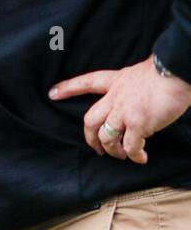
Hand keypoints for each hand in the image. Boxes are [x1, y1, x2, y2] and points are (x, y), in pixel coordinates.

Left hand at [48, 54, 190, 162]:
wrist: (176, 70)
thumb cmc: (166, 71)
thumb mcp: (140, 74)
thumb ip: (132, 88)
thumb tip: (137, 104)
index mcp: (116, 82)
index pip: (87, 83)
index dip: (69, 88)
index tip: (52, 93)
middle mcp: (115, 97)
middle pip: (91, 120)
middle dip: (90, 137)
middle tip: (96, 149)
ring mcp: (124, 112)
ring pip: (107, 137)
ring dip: (113, 150)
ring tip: (122, 156)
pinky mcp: (138, 124)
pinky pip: (131, 146)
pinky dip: (135, 155)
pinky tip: (141, 158)